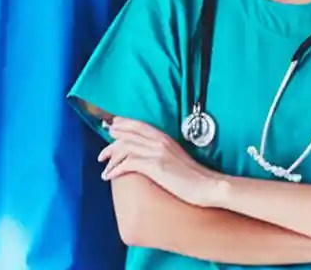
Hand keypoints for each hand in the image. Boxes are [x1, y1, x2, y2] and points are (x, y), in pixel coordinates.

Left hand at [100, 117, 221, 206]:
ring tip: (103, 166)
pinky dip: (116, 169)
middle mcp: (159, 141)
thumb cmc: (194, 177)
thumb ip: (163, 153)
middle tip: (102, 153)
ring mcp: (157, 152)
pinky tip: (110, 176)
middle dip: (112, 140)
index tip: (112, 127)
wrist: (207, 185)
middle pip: (129, 134)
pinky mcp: (155, 166)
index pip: (139, 125)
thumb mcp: (177, 158)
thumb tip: (149, 157)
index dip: (123, 124)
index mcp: (165, 137)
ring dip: (111, 156)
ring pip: (126, 147)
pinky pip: (129, 162)